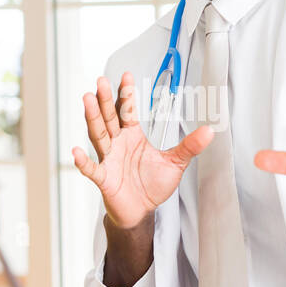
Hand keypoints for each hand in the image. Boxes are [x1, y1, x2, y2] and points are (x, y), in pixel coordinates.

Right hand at [72, 71, 214, 228]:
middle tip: (100, 80)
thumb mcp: (175, 163)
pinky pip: (92, 169)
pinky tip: (75, 151)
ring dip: (92, 118)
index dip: (126, 94)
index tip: (126, 75)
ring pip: (98, 136)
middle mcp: (117, 144)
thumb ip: (189, 146)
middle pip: (109, 118)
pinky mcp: (104, 179)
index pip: (127, 111)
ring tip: (87, 99)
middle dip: (104, 99)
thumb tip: (209, 131)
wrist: (141, 211)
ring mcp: (108, 160)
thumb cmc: (152, 185)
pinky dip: (83, 162)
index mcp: (132, 136)